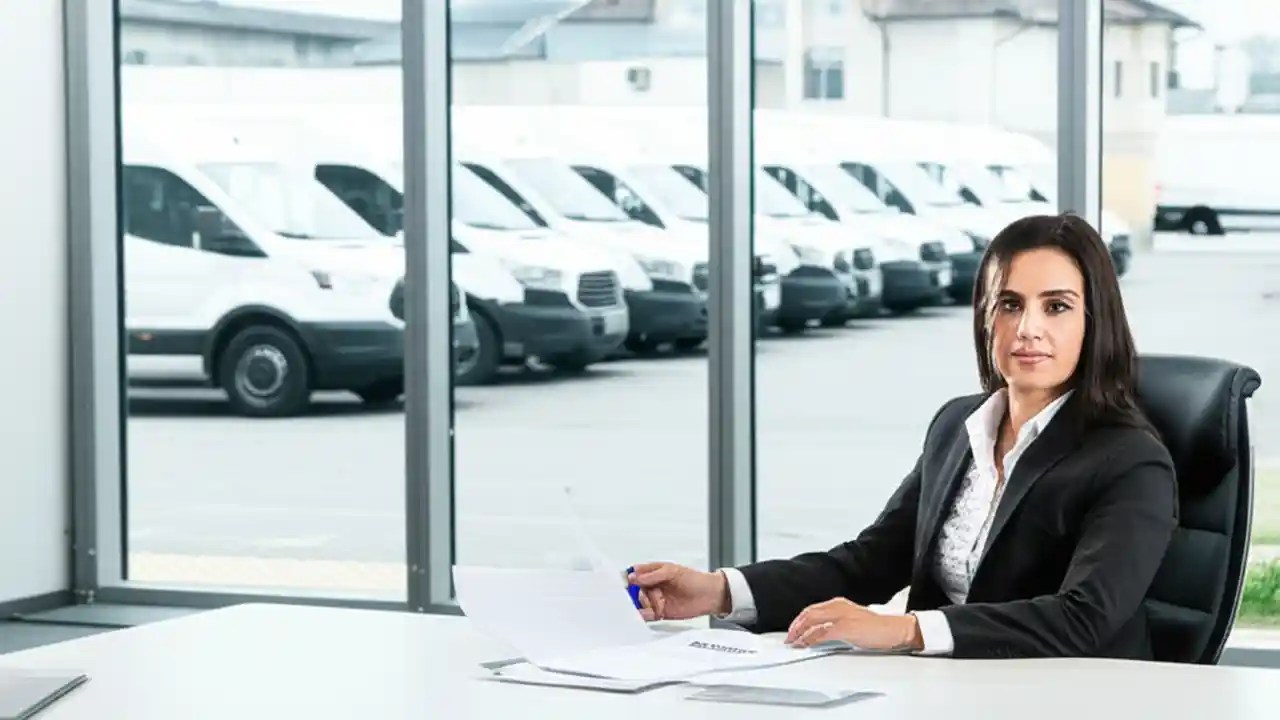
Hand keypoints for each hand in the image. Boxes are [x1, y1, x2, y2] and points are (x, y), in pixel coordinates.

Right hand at [627, 562, 729, 621]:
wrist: (710, 596)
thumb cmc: (695, 579)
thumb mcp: (673, 571)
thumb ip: (653, 575)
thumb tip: (634, 577)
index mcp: (654, 572)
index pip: (635, 574)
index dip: (628, 578)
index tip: (622, 583)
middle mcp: (652, 586)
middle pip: (634, 591)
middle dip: (632, 594)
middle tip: (633, 596)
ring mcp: (655, 600)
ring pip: (640, 604)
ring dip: (638, 606)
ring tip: (642, 606)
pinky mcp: (660, 613)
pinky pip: (647, 615)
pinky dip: (643, 616)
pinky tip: (644, 615)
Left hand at [784, 598, 922, 651]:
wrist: (893, 630)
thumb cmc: (876, 628)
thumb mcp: (851, 621)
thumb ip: (836, 623)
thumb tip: (820, 633)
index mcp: (839, 603)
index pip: (812, 609)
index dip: (800, 620)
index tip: (793, 630)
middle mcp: (838, 606)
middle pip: (808, 613)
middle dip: (795, 626)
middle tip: (789, 638)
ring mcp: (841, 616)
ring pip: (812, 621)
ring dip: (800, 633)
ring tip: (794, 643)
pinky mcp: (846, 627)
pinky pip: (822, 632)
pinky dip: (810, 638)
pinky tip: (805, 644)